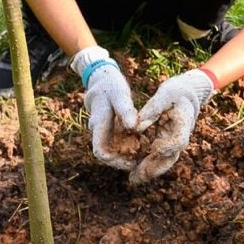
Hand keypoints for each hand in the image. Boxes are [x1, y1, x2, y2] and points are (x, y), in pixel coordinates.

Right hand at [71, 46, 138, 171]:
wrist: (102, 81)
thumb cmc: (111, 86)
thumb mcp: (119, 94)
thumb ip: (125, 109)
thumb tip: (132, 127)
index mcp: (98, 124)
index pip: (100, 151)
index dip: (114, 161)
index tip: (131, 163)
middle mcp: (98, 131)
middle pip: (108, 154)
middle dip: (123, 161)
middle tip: (143, 162)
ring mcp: (104, 132)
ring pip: (113, 150)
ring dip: (126, 155)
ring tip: (145, 155)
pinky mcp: (110, 130)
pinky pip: (118, 142)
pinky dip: (129, 146)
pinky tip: (143, 145)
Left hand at [131, 69, 214, 180]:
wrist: (188, 94)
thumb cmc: (176, 91)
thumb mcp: (165, 94)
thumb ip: (152, 109)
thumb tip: (136, 125)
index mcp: (184, 123)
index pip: (179, 140)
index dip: (167, 146)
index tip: (154, 149)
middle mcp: (181, 136)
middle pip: (171, 157)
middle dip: (155, 167)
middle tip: (138, 176)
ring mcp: (174, 142)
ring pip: (164, 161)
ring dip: (150, 171)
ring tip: (134, 179)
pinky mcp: (166, 144)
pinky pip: (158, 159)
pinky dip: (148, 167)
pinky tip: (134, 175)